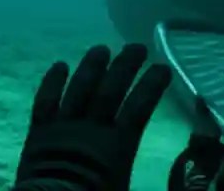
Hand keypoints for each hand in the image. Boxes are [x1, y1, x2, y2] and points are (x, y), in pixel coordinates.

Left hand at [16, 44, 171, 190]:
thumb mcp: (127, 188)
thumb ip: (159, 182)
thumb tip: (184, 180)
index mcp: (118, 147)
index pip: (139, 108)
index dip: (152, 86)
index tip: (163, 67)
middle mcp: (92, 129)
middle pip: (111, 90)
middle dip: (125, 66)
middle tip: (137, 47)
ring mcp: (63, 127)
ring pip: (79, 89)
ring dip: (91, 67)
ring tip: (102, 48)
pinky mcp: (39, 133)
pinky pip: (45, 101)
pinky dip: (52, 82)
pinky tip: (60, 65)